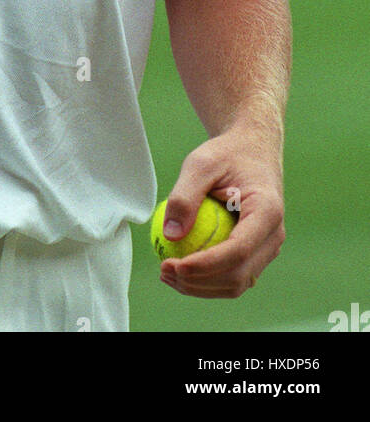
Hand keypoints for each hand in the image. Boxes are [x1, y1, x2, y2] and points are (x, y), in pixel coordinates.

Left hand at [158, 127, 285, 298]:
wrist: (251, 151)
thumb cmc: (226, 154)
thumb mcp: (201, 163)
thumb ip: (185, 196)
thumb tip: (170, 235)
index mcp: (267, 211)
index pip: (238, 250)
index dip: (205, 264)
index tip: (174, 265)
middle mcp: (274, 235)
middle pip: (238, 274)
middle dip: (199, 282)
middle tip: (164, 270)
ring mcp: (267, 248)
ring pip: (237, 283)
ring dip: (201, 287)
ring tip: (167, 273)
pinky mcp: (256, 253)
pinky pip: (233, 275)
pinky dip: (207, 280)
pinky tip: (179, 270)